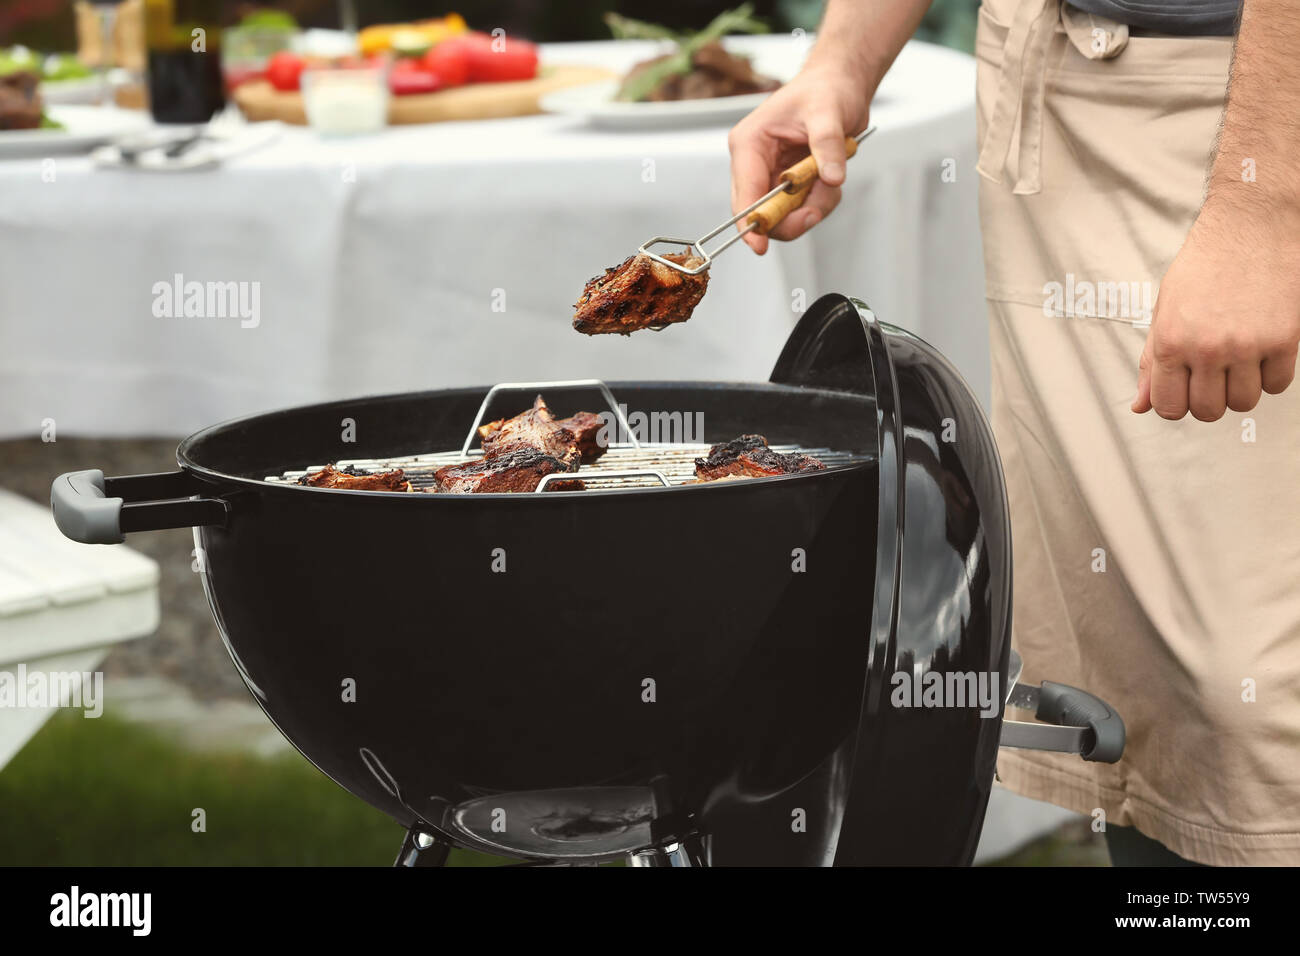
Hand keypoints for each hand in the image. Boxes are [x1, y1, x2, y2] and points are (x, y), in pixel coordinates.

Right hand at [727, 60, 872, 254]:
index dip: (750, 223)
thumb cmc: (826, 89)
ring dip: (813, 205)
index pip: (744, 192)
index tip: (759, 247)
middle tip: (816, 210)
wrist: (841, 84)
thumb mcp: (829, 113)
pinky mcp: (788, 183)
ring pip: (784, 215)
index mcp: (749, 143)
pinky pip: (801, 208)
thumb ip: (828, 147)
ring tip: (832, 176)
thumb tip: (832, 179)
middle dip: (791, 217)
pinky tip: (831, 175)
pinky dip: (820, 200)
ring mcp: (771, 175)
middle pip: (760, 212)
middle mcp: (754, 163)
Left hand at [1134, 198, 1299, 420]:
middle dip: (1209, 399)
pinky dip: (1270, 375)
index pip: (1168, 407)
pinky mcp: (1283, 339)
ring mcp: (1246, 346)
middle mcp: (1206, 348)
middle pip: (1208, 411)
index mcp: (1170, 341)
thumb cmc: (1206, 264)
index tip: (1185, 392)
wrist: (1251, 226)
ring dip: (1241, 388)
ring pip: (1244, 402)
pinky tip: (1262, 352)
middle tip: (1213, 375)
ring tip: (1238, 360)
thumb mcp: (1164, 310)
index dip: (1177, 405)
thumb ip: (1151, 361)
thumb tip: (1140, 405)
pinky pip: (1277, 384)